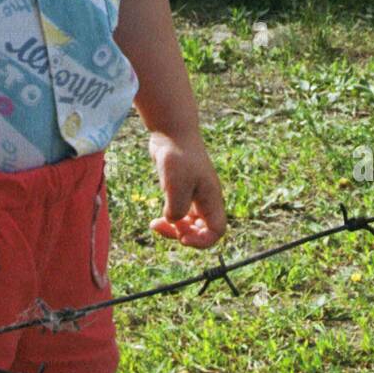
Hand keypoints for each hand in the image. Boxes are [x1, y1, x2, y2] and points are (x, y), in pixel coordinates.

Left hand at [148, 130, 226, 248]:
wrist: (170, 131)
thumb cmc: (177, 155)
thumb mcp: (176, 185)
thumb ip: (177, 208)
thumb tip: (174, 220)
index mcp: (211, 198)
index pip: (217, 231)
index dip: (202, 241)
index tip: (182, 237)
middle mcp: (205, 199)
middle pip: (202, 230)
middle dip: (184, 236)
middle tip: (164, 228)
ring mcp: (193, 195)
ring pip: (190, 224)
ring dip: (174, 229)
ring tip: (155, 225)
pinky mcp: (181, 190)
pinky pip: (180, 214)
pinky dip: (169, 220)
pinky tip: (156, 220)